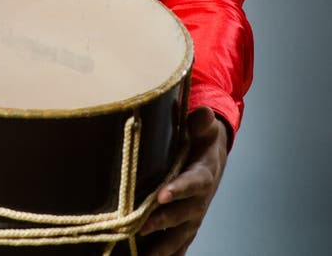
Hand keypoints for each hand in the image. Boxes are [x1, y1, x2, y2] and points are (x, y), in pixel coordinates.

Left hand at [138, 107, 227, 254]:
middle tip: (142, 227)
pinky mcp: (187, 225)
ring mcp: (194, 216)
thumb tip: (204, 113)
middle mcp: (200, 199)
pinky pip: (179, 244)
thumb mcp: (204, 127)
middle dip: (164, 221)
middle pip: (183, 213)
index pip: (192, 182)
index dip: (179, 189)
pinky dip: (169, 255)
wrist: (212, 158)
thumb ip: (202, 122)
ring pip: (180, 234)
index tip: (162, 195)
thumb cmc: (202, 140)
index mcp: (203, 173)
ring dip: (164, 246)